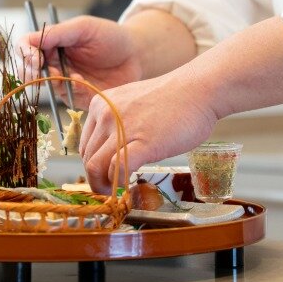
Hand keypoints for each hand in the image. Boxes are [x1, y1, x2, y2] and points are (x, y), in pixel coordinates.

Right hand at [16, 16, 144, 108]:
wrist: (136, 56)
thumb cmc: (111, 36)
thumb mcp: (84, 27)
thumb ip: (57, 32)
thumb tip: (31, 41)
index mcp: (51, 42)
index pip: (25, 47)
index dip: (24, 54)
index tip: (36, 59)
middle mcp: (52, 61)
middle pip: (27, 70)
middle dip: (32, 74)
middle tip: (46, 73)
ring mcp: (63, 80)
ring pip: (46, 86)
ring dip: (57, 83)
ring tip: (76, 76)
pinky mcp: (76, 96)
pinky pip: (66, 98)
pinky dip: (73, 91)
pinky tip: (85, 83)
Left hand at [78, 70, 218, 194]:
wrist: (198, 90)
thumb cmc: (171, 99)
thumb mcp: (131, 103)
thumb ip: (116, 122)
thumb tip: (110, 150)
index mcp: (101, 104)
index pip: (85, 144)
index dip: (92, 164)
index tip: (104, 174)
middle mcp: (106, 114)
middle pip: (88, 157)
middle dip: (96, 178)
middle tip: (110, 188)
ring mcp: (122, 128)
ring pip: (96, 166)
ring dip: (103, 185)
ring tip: (115, 191)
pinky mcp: (143, 143)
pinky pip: (117, 170)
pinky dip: (118, 183)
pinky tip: (127, 185)